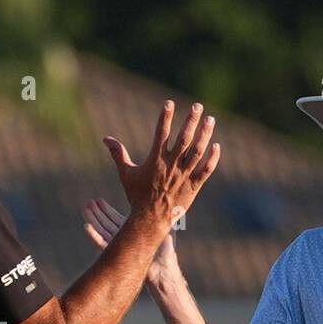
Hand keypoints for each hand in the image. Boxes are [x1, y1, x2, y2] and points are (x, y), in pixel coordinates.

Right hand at [83, 197, 176, 283]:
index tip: (99, 201)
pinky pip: (103, 244)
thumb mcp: (164, 225)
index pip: (117, 218)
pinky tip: (86, 226)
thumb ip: (160, 214)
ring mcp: (120, 246)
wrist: (164, 268)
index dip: (107, 210)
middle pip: (107, 222)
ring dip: (94, 220)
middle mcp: (125, 237)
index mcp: (134, 229)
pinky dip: (94, 236)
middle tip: (89, 203)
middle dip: (98, 213)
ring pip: (103, 230)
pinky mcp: (117, 255)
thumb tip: (162, 200)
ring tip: (85, 209)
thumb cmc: (167, 249)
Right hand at [103, 101, 218, 226]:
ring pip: (198, 151)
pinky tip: (216, 146)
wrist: (150, 221)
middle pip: (184, 139)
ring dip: (205, 134)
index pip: (161, 133)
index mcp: (156, 161)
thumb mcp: (126, 174)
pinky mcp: (194, 186)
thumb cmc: (137, 197)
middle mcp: (172, 166)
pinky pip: (206, 170)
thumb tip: (106, 139)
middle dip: (191, 121)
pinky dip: (213, 158)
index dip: (165, 117)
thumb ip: (118, 154)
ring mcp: (184, 175)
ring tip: (210, 120)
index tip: (170, 102)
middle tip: (198, 106)